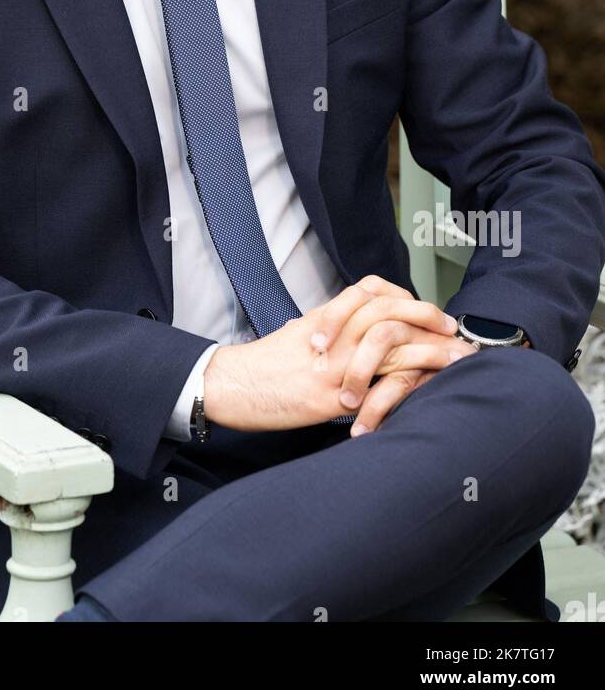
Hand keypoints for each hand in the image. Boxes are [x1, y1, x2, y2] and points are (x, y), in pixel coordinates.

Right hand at [203, 275, 469, 431]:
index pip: (373, 292)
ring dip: (431, 351)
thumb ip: (330, 328)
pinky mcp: (332, 397)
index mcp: (326, 317)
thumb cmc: (263, 365)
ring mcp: (334, 365)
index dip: (406, 299)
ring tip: (457, 358)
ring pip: (391, 345)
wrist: (232, 386)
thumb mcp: (297, 334)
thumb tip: (359, 329)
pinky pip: (378, 386)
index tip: (429, 312)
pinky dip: (406, 385)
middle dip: (428, 319)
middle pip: (388, 312)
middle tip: (453, 331)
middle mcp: (333, 336)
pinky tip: (427, 389)